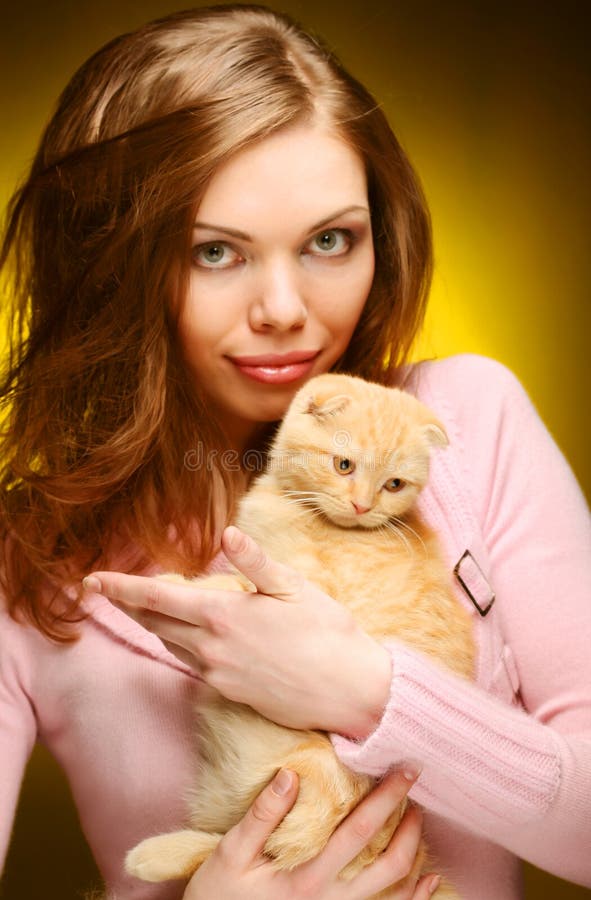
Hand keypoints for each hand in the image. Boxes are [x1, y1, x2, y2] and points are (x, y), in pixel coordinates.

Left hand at [84, 526, 391, 737]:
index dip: (120, 589)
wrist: (350, 691)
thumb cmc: (327, 632)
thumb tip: (228, 533)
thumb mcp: (294, 588)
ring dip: (152, 624)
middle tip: (105, 590)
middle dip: (128, 606)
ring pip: (171, 644)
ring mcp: (218, 674)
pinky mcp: (229, 691)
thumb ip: (254, 562)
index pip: (156, 600)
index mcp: (223, 616)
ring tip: (142, 607)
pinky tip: (187, 634)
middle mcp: (211, 648)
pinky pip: (192, 662)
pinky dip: (179, 643)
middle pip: (155, 624)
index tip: (92, 581)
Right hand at [183, 767, 439, 898]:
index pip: (358, 832)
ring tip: (417, 818)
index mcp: (307, 878)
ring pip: (396, 892)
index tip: (403, 770)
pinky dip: (415, 896)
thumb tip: (290, 774)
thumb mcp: (231, 853)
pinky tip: (428, 876)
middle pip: (389, 863)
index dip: (386, 799)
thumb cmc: (219, 895)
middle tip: (415, 784)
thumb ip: (262, 816)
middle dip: (409, 822)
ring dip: (414, 853)